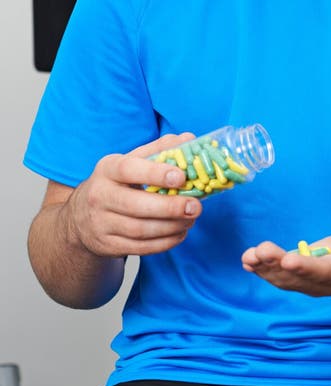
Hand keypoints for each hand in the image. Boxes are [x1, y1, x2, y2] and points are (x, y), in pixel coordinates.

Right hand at [65, 134, 201, 258]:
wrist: (80, 217)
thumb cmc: (115, 183)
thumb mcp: (130, 161)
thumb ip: (159, 150)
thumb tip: (189, 138)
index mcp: (107, 169)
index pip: (129, 169)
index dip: (156, 173)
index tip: (181, 177)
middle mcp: (100, 196)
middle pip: (136, 205)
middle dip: (170, 207)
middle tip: (195, 206)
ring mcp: (101, 223)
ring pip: (140, 230)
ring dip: (171, 226)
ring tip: (191, 219)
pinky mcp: (107, 245)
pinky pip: (140, 247)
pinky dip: (164, 242)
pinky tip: (180, 232)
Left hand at [241, 223, 330, 297]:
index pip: (325, 273)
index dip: (306, 269)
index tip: (289, 261)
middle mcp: (324, 283)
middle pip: (298, 278)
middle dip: (277, 266)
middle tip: (261, 252)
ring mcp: (309, 281)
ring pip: (284, 278)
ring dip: (265, 268)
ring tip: (249, 256)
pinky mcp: (298, 273)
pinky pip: (278, 274)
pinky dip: (262, 268)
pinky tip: (247, 260)